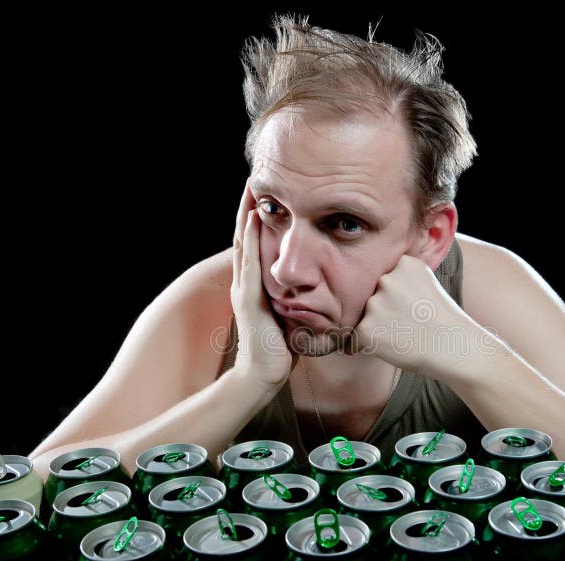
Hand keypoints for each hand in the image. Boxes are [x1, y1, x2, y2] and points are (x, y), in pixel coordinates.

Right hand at [230, 180, 295, 391]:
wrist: (261, 376)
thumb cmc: (278, 350)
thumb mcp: (290, 317)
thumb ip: (298, 300)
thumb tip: (320, 288)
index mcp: (255, 286)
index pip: (255, 244)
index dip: (258, 219)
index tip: (266, 195)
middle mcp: (246, 283)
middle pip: (245, 236)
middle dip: (249, 208)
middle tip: (255, 180)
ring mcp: (245, 289)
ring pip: (244, 243)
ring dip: (247, 214)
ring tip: (252, 189)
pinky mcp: (249, 299)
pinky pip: (250, 263)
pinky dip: (252, 239)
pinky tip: (256, 219)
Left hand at [353, 254, 473, 374]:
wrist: (455, 349)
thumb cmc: (443, 322)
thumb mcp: (427, 284)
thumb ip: (403, 279)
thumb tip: (377, 285)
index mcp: (403, 265)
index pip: (385, 279)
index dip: (395, 297)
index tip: (412, 308)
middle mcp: (386, 280)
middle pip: (372, 297)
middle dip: (382, 311)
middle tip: (407, 325)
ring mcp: (375, 304)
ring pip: (363, 317)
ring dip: (375, 329)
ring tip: (402, 337)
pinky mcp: (366, 329)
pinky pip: (354, 339)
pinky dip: (364, 346)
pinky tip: (389, 349)